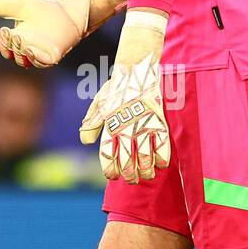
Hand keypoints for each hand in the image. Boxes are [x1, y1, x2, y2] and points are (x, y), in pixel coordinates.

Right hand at [0, 0, 88, 67]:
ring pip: (23, 59)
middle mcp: (22, 50)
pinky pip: (41, 62)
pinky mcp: (52, 57)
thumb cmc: (43, 10)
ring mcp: (37, 55)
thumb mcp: (21, 4)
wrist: (68, 13)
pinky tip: (29, 50)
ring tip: (16, 38)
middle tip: (4, 32)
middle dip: (4, 45)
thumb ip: (4, 4)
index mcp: (12, 38)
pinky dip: (34, 58)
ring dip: (18, 50)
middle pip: (8, 52)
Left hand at [79, 11, 169, 181]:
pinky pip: (162, 144)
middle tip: (131, 180)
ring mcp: (142, 124)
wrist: (137, 68)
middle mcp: (125, 126)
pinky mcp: (158, 119)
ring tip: (147, 176)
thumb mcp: (100, 102)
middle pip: (126, 160)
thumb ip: (93, 121)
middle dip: (129, 174)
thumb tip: (85, 140)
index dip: (110, 169)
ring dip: (146, 170)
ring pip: (144, 156)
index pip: (108, 154)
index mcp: (110, 124)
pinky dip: (162, 157)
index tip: (113, 176)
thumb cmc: (117, 86)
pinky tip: (162, 164)